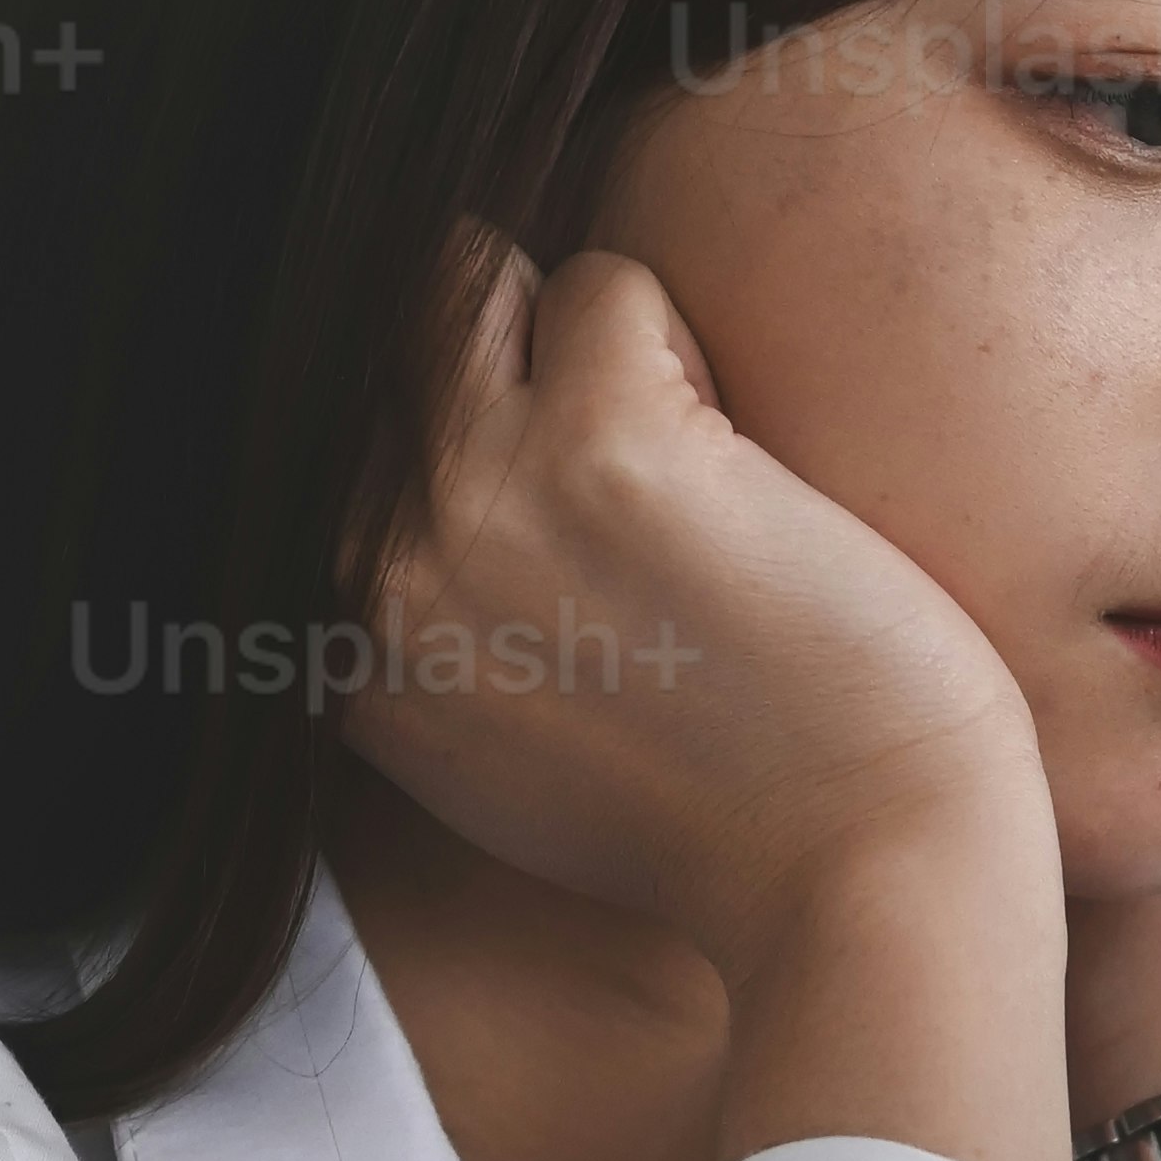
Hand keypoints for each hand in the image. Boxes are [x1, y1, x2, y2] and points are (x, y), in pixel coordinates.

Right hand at [358, 236, 1051, 991]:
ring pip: (459, 279)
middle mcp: (371, 569)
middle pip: (363, 339)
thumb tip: (412, 480)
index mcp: (334, 645)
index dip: (426, 424)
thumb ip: (416, 624)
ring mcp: (474, 496)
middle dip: (479, 351)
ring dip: (572, 330)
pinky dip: (684, 343)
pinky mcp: (604, 439)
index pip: (304, 437)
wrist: (855, 880)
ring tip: (671, 448)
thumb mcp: (487, 752)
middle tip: (609, 450)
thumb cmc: (716, 823)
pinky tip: (741, 468)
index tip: (534, 489)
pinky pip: (609, 287)